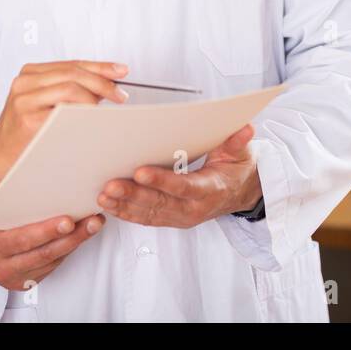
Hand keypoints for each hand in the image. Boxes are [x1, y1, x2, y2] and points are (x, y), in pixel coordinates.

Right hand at [0, 60, 128, 176]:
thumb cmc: (22, 131)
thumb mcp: (42, 102)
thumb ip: (68, 90)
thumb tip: (104, 85)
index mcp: (30, 74)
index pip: (72, 64)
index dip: (100, 66)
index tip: (120, 71)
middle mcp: (25, 82)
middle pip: (73, 73)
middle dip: (102, 82)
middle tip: (119, 94)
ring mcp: (24, 99)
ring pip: (70, 88)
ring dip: (94, 98)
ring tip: (105, 109)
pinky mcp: (27, 118)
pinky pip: (62, 111)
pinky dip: (81, 112)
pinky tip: (91, 118)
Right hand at [0, 213, 103, 290]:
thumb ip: (12, 208)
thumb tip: (46, 186)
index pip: (23, 239)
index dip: (47, 231)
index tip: (69, 220)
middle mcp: (3, 266)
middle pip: (43, 253)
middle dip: (71, 237)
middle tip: (92, 221)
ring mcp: (15, 278)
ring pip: (51, 261)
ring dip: (75, 243)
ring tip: (93, 225)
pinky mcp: (25, 283)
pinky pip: (51, 266)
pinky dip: (66, 250)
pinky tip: (79, 236)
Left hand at [97, 124, 260, 228]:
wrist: (241, 193)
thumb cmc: (236, 170)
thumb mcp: (241, 154)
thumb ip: (238, 142)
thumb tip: (246, 129)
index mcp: (210, 190)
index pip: (183, 187)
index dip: (162, 181)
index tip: (140, 172)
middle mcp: (195, 209)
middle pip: (160, 203)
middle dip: (133, 195)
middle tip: (111, 185)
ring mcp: (182, 217)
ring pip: (150, 214)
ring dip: (125, 206)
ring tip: (104, 196)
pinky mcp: (172, 219)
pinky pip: (147, 219)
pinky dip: (127, 214)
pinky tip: (110, 206)